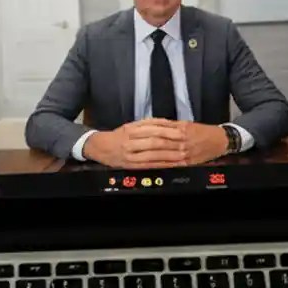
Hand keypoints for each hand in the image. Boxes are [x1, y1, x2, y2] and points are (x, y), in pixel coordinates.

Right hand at [84, 120, 227, 168]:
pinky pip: (149, 165)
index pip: (154, 128)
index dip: (170, 130)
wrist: (100, 148)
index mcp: (132, 129)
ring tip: (183, 156)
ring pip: (153, 154)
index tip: (183, 131)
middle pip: (155, 141)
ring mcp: (131, 154)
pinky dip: (162, 165)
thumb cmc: (118, 136)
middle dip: (173, 143)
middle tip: (186, 144)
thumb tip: (168, 122)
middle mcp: (131, 140)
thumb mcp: (131, 126)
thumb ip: (148, 124)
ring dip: (170, 155)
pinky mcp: (131, 165)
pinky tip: (171, 165)